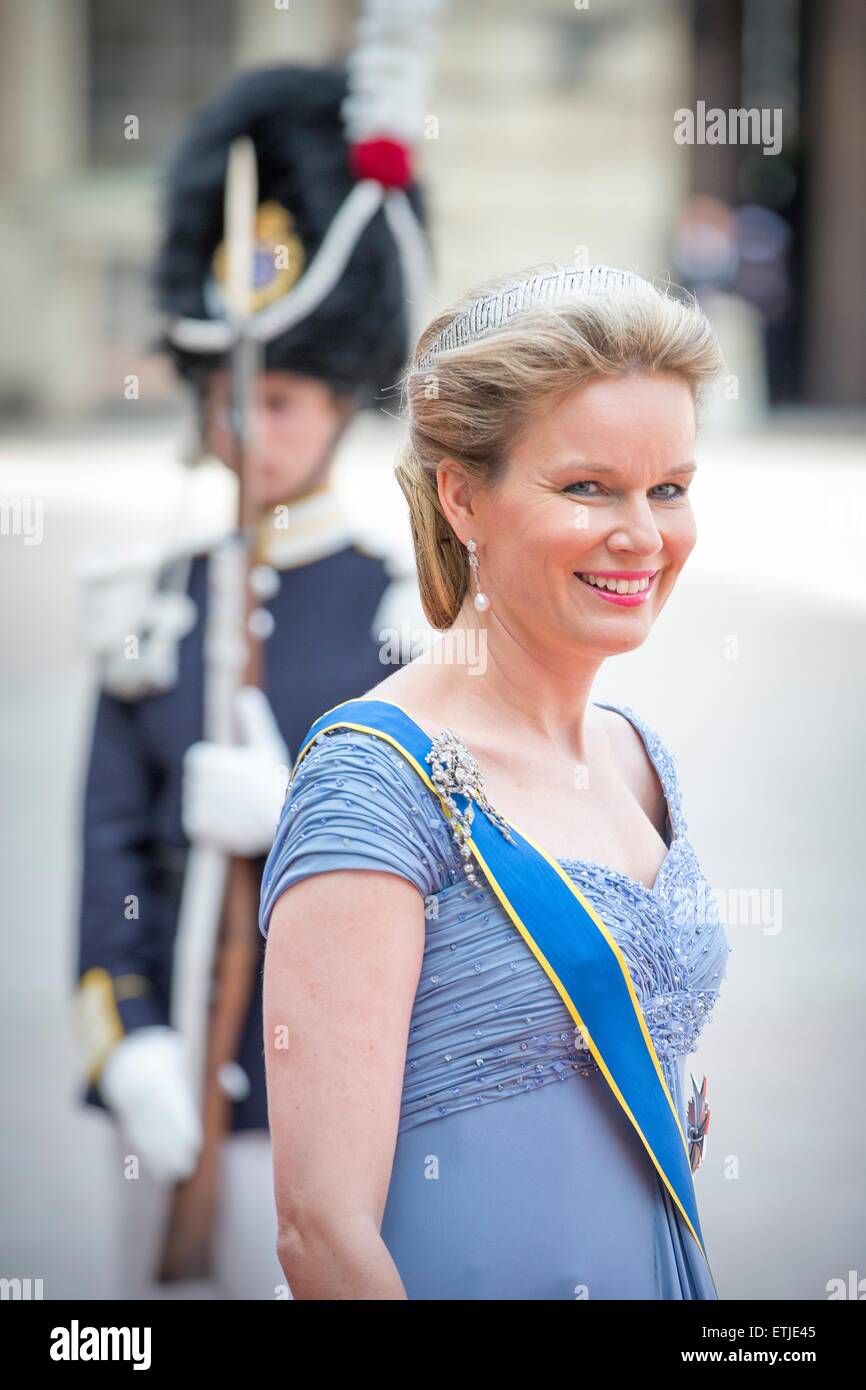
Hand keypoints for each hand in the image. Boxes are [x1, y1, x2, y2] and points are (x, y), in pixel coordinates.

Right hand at [97, 1026, 202, 1182]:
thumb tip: (237, 1088)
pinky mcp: (127, 1119)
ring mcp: (132, 1107)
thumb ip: (211, 1070)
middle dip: (173, 1147)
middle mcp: (143, 1093)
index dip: (183, 1125)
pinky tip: (162, 1172)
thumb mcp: (186, 1054)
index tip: (195, 1144)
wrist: (125, 1056)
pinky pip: (137, 1140)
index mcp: (159, 1075)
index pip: (172, 1103)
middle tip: (188, 1166)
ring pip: (146, 1135)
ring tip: (177, 1174)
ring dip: (161, 1158)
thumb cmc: (166, 1057)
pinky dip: (149, 1157)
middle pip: (159, 1123)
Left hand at [181, 687, 290, 854]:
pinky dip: (212, 826)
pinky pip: (198, 825)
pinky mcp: (197, 829)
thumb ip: (251, 720)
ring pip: (199, 804)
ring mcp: (195, 806)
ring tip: (240, 809)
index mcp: (204, 759)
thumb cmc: (274, 779)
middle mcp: (194, 782)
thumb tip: (245, 694)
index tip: (240, 776)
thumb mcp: (265, 745)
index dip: (221, 769)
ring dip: (215, 807)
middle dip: (217, 788)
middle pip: (198, 784)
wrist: (280, 818)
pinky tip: (232, 824)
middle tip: (243, 794)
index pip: (200, 763)